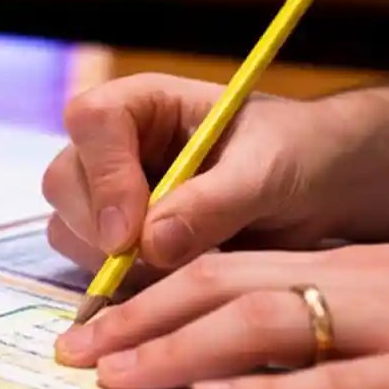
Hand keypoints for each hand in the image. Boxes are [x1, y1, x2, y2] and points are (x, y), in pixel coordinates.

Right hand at [43, 73, 341, 272]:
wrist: (324, 189)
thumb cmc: (300, 155)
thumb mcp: (269, 171)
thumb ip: (212, 202)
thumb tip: (151, 244)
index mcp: (145, 103)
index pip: (92, 121)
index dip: (104, 176)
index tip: (130, 233)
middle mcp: (115, 144)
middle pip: (65, 180)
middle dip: (101, 230)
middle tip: (155, 265)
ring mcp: (110, 192)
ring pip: (68, 227)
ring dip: (109, 262)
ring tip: (178, 271)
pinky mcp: (116, 238)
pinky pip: (88, 264)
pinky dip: (119, 285)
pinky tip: (171, 285)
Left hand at [53, 238, 388, 388]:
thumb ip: (335, 303)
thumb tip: (254, 328)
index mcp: (349, 267)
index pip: (227, 266)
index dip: (152, 294)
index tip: (95, 323)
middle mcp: (361, 285)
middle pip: (225, 285)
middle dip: (140, 318)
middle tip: (74, 351)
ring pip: (266, 322)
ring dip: (179, 349)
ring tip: (117, 375)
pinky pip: (344, 384)